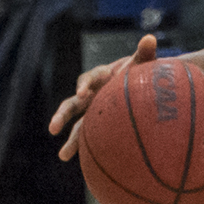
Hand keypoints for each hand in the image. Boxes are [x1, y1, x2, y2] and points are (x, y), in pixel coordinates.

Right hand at [49, 33, 158, 160]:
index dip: (84, 84)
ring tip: (64, 155)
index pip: (89, 78)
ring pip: (78, 125)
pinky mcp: (101, 124)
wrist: (145, 84)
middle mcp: (93, 94)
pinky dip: (89, 149)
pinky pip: (92, 137)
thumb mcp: (144, 64)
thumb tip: (150, 38)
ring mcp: (95, 111)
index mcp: (102, 77)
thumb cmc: (143, 72)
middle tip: (54, 128)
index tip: (82, 93)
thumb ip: (145, 52)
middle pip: (73, 104)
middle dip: (63, 115)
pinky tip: (88, 166)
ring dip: (70, 139)